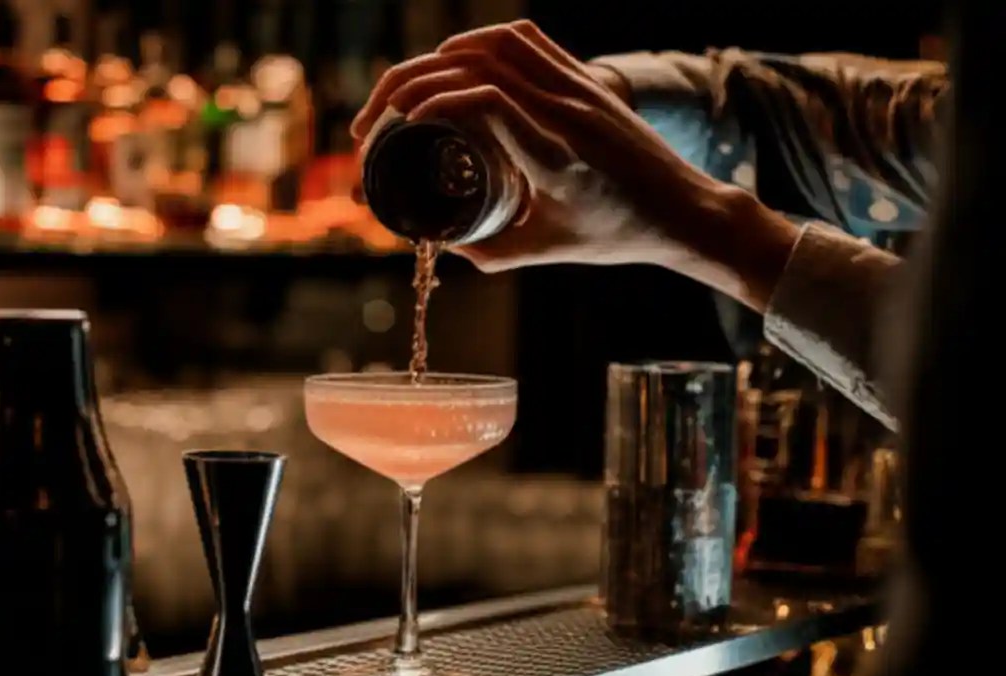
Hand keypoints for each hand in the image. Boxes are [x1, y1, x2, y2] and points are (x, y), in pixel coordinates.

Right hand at [351, 21, 797, 309]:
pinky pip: (526, 38)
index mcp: (555, 157)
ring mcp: (579, 89)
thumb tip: (442, 246)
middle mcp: (566, 112)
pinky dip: (480, 42)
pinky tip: (453, 64)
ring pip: (497, 42)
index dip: (431, 105)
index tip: (400, 130)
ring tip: (405, 89)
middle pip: (476, 65)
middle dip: (410, 82)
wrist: (685, 210)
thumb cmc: (618, 234)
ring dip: (440, 56)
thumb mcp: (547, 249)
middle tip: (377, 119)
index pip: (485, 103)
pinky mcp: (586, 78)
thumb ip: (490, 250)